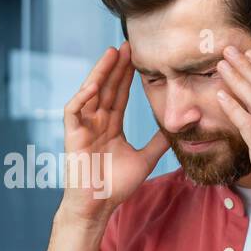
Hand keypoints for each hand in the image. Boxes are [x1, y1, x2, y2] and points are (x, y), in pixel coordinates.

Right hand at [58, 41, 169, 226]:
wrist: (99, 206)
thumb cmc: (116, 187)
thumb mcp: (145, 159)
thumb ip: (158, 142)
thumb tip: (178, 128)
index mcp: (110, 126)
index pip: (119, 95)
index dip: (127, 76)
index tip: (139, 57)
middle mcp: (96, 122)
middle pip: (107, 88)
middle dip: (116, 67)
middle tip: (128, 44)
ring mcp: (83, 127)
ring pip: (91, 93)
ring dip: (100, 73)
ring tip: (112, 53)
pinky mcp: (72, 135)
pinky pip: (74, 110)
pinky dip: (83, 97)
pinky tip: (94, 84)